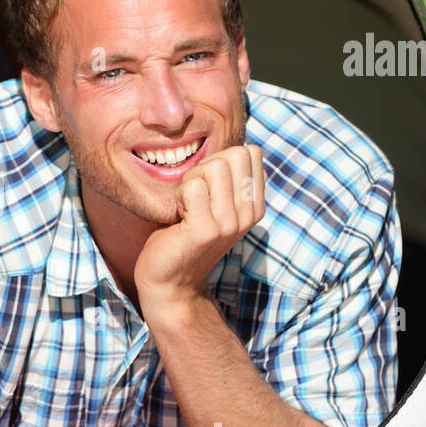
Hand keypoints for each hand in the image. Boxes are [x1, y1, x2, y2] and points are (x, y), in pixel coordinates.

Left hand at [133, 144, 265, 313]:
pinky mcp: (207, 230)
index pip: (250, 152)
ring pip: (214, 167)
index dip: (221, 160)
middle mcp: (250, 214)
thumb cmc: (182, 234)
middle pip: (234, 154)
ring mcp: (231, 223)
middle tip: (193, 199)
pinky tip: (179, 219)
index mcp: (255, 204)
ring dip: (190, 182)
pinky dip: (179, 196)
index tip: (207, 189)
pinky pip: (193, 187)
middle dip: (206, 168)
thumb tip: (233, 144)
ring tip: (186, 209)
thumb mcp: (213, 202)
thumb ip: (226, 178)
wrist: (169, 281)